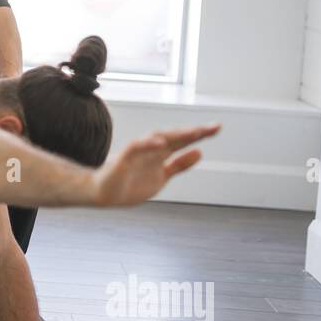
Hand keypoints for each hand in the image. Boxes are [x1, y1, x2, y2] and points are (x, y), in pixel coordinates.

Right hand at [90, 123, 220, 206]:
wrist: (103, 193)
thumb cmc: (130, 184)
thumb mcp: (162, 176)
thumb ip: (179, 165)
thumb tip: (200, 152)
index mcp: (161, 154)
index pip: (183, 141)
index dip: (199, 134)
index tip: (217, 127)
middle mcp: (152, 149)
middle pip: (174, 137)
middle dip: (192, 132)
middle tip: (212, 128)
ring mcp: (138, 153)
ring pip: (157, 138)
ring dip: (175, 135)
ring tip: (193, 133)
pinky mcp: (123, 159)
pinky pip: (136, 148)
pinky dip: (148, 144)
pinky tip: (161, 143)